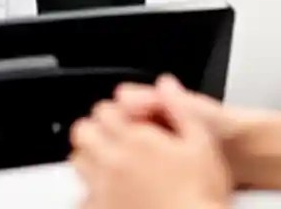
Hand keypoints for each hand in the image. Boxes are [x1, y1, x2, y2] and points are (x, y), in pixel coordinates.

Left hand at [70, 75, 232, 208]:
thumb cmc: (200, 196)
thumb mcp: (202, 144)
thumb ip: (181, 108)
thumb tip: (166, 84)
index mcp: (136, 141)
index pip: (104, 111)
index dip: (114, 110)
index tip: (123, 117)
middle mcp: (114, 162)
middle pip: (83, 132)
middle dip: (95, 130)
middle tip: (110, 137)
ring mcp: (103, 189)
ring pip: (78, 161)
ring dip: (89, 157)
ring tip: (109, 163)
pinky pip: (82, 196)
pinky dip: (90, 191)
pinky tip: (108, 194)